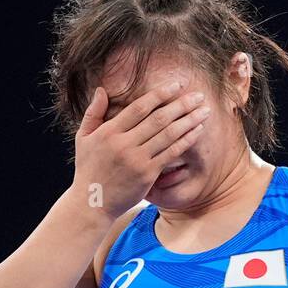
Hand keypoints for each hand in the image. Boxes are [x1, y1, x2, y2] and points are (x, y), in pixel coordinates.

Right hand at [71, 79, 209, 216]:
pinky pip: (171, 153)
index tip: (177, 85)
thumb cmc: (88, 169)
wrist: (91, 203)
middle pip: (158, 118)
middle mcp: (124, 144)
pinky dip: (186, 140)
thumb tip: (101, 90)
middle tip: (198, 95)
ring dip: (189, 120)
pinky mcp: (147, 174)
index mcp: (109, 132)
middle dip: (181, 104)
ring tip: (204, 110)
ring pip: (168, 134)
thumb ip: (93, 113)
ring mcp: (137, 159)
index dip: (160, 94)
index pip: (139, 107)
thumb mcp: (83, 138)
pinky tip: (197, 130)